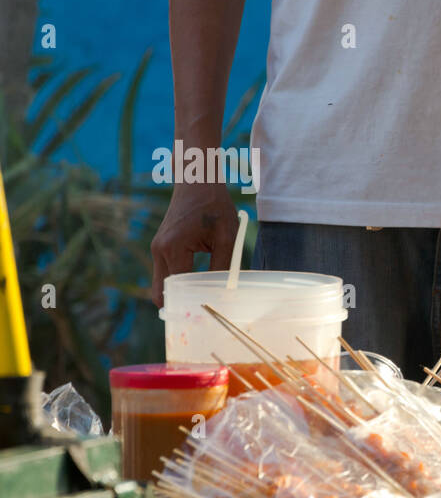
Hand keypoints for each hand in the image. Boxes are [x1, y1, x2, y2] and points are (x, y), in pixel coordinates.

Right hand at [149, 184, 239, 306]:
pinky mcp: (162, 246)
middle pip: (162, 292)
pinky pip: (168, 272)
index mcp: (172, 249)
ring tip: (204, 301)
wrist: (196, 178)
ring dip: (181, 292)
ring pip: (164, 283)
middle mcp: (159, 251)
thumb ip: (224, 266)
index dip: (188, 305)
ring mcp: (157, 248)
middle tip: (202, 318)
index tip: (203, 319)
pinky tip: (200, 285)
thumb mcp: (227, 237)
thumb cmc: (214, 205)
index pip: (176, 290)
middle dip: (179, 305)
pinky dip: (180, 281)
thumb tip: (223, 294)